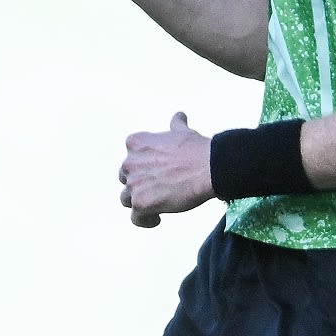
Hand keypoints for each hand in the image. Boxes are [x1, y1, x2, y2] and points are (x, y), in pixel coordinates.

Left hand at [118, 112, 213, 228]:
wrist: (208, 167)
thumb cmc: (197, 149)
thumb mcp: (182, 132)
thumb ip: (175, 126)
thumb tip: (179, 116)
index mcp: (135, 143)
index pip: (131, 159)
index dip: (143, 168)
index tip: (159, 173)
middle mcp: (129, 162)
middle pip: (126, 179)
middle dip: (140, 184)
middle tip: (161, 189)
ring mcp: (133, 184)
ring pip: (127, 199)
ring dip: (141, 202)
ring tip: (159, 205)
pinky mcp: (141, 203)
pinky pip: (136, 218)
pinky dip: (145, 220)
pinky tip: (157, 218)